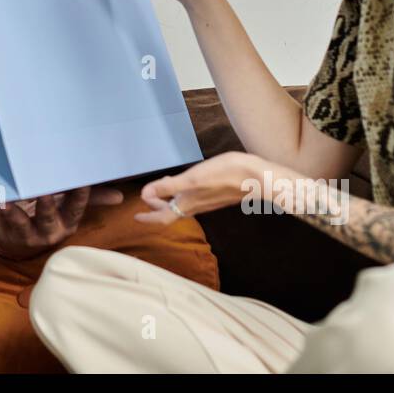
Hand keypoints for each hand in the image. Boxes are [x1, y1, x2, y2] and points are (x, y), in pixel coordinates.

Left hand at [0, 186, 123, 259]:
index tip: (81, 179)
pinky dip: (1, 211)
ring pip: (24, 222)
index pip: (76, 207)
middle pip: (50, 216)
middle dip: (48, 205)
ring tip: (12, 199)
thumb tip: (119, 195)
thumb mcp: (69, 208)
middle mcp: (51, 229)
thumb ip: (92, 199)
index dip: (79, 195)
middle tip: (46, 192)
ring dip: (18, 211)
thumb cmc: (46, 215)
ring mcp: (29, 233)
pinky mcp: (9, 232)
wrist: (17, 240)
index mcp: (68, 221)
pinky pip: (4, 221)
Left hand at [136, 152, 265, 223]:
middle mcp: (197, 205)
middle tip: (146, 201)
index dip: (148, 217)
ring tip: (161, 190)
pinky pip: (193, 198)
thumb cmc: (225, 175)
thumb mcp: (192, 178)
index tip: (136, 217)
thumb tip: (145, 194)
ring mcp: (208, 200)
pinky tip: (185, 183)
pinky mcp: (217, 194)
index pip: (163, 216)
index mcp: (188, 203)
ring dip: (169, 200)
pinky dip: (182, 193)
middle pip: (172, 211)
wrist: (257, 177)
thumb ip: (168, 186)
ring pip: (183, 205)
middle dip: (157, 207)